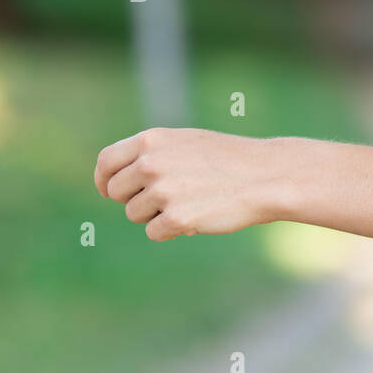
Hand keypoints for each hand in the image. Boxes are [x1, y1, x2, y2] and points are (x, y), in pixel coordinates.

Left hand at [94, 127, 282, 241]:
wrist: (268, 176)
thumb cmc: (229, 160)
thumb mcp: (186, 142)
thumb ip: (152, 154)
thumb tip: (117, 177)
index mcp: (151, 140)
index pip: (106, 162)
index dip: (104, 180)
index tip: (109, 191)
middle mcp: (151, 163)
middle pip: (117, 193)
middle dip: (135, 200)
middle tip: (167, 199)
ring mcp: (163, 191)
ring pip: (135, 215)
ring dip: (156, 215)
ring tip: (190, 202)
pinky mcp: (176, 218)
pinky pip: (154, 232)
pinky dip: (172, 230)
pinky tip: (197, 217)